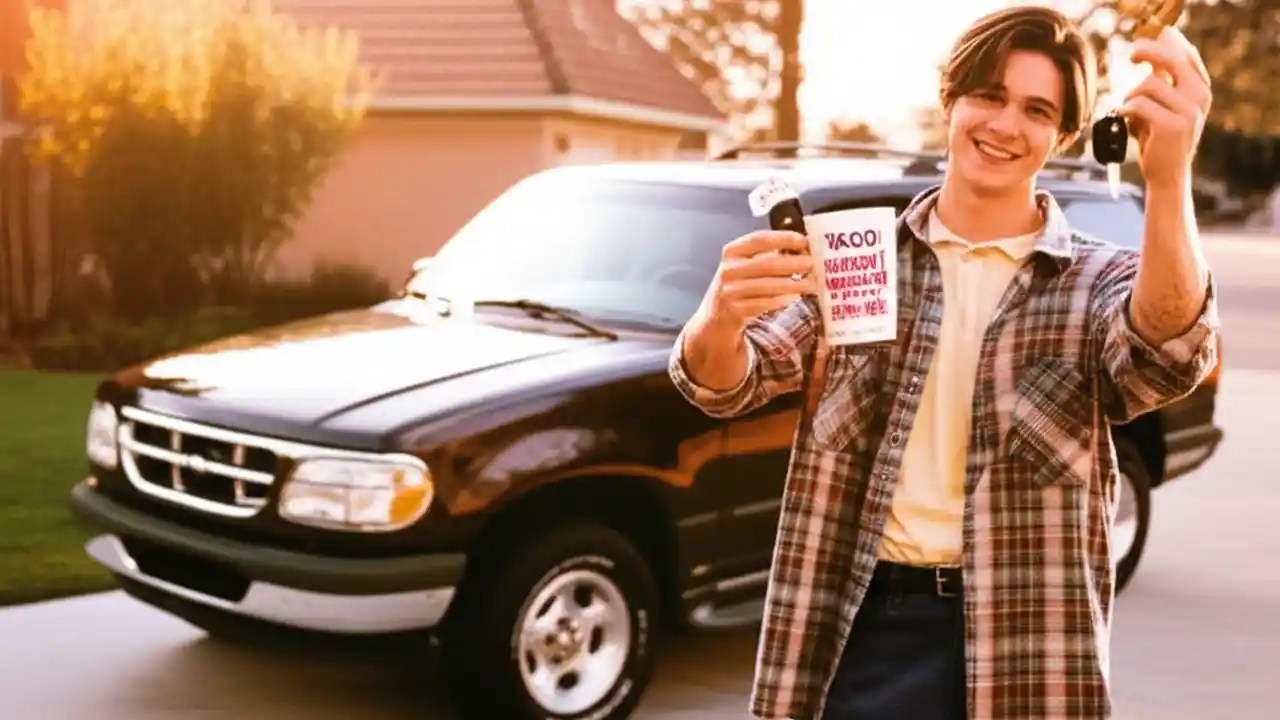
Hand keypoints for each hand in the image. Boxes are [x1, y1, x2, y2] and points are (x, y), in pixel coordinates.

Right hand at [704, 230, 815, 330]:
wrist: (716, 316)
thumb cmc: (738, 285)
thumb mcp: (744, 266)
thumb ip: (766, 256)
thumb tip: (802, 249)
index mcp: (732, 252)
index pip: (758, 239)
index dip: (783, 238)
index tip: (803, 241)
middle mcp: (728, 270)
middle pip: (765, 263)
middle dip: (792, 263)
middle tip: (812, 264)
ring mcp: (729, 291)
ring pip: (766, 286)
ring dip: (791, 284)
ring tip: (810, 283)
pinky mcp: (734, 311)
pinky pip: (762, 304)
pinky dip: (780, 300)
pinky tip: (794, 297)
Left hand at [1120, 26, 1212, 189]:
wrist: (1168, 175)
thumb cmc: (1162, 139)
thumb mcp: (1167, 107)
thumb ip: (1164, 82)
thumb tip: (1155, 53)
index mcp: (1201, 91)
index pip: (1186, 57)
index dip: (1168, 44)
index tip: (1149, 39)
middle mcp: (1199, 98)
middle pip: (1172, 61)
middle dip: (1149, 53)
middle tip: (1131, 55)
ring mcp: (1188, 112)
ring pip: (1148, 85)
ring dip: (1130, 95)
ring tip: (1129, 111)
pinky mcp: (1172, 126)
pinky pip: (1138, 104)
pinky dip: (1125, 110)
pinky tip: (1125, 119)